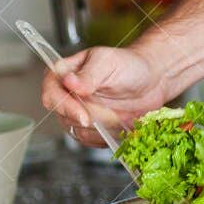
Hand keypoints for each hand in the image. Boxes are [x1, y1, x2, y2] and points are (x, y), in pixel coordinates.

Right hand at [38, 45, 165, 147]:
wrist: (152, 80)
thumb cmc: (130, 64)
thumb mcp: (109, 63)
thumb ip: (89, 74)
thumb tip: (69, 81)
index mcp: (65, 73)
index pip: (51, 93)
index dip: (65, 107)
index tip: (84, 115)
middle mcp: (68, 94)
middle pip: (63, 116)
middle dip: (90, 118)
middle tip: (112, 114)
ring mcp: (78, 112)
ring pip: (77, 131)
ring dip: (101, 127)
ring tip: (120, 114)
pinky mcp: (90, 127)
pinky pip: (90, 140)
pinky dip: (106, 135)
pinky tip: (119, 123)